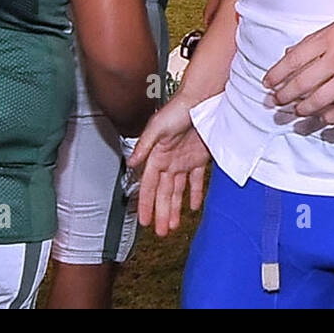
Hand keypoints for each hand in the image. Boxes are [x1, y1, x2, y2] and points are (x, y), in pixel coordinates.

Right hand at [128, 95, 209, 235]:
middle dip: (161, 213)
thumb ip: (144, 145)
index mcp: (156, 155)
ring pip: (177, 191)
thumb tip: (131, 162)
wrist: (202, 100)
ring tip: (173, 225)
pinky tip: (194, 206)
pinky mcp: (198, 159)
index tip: (143, 220)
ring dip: (175, 208)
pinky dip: (195, 194)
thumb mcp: (157, 127)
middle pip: (163, 193)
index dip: (145, 203)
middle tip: (160, 232)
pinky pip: (195, 181)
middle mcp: (168, 161)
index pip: (148, 185)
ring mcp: (183, 161)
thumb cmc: (177, 109)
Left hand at [263, 0, 333, 124]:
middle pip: (302, 83)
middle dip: (283, 95)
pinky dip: (328, 118)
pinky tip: (320, 118)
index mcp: (328, 38)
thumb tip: (289, 54)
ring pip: (319, 100)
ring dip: (302, 109)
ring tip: (294, 111)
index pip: (293, 60)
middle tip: (275, 101)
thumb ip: (314, 41)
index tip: (267, 83)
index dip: (276, 74)